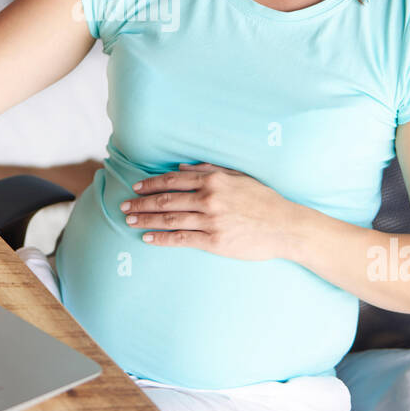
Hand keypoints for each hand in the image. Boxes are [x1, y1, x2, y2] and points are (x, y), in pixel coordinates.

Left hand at [119, 162, 301, 260]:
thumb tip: (181, 169)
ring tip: (129, 222)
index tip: (136, 188)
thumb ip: (208, 171)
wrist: (285, 226)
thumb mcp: (237, 177)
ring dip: (146, 220)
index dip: (151, 184)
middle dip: (141, 204)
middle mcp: (209, 199)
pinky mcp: (214, 242)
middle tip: (124, 207)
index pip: (173, 181)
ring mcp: (211, 221)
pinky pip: (182, 239)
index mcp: (213, 180)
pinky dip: (161, 238)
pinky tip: (148, 238)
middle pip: (166, 200)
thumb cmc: (263, 200)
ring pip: (170, 219)